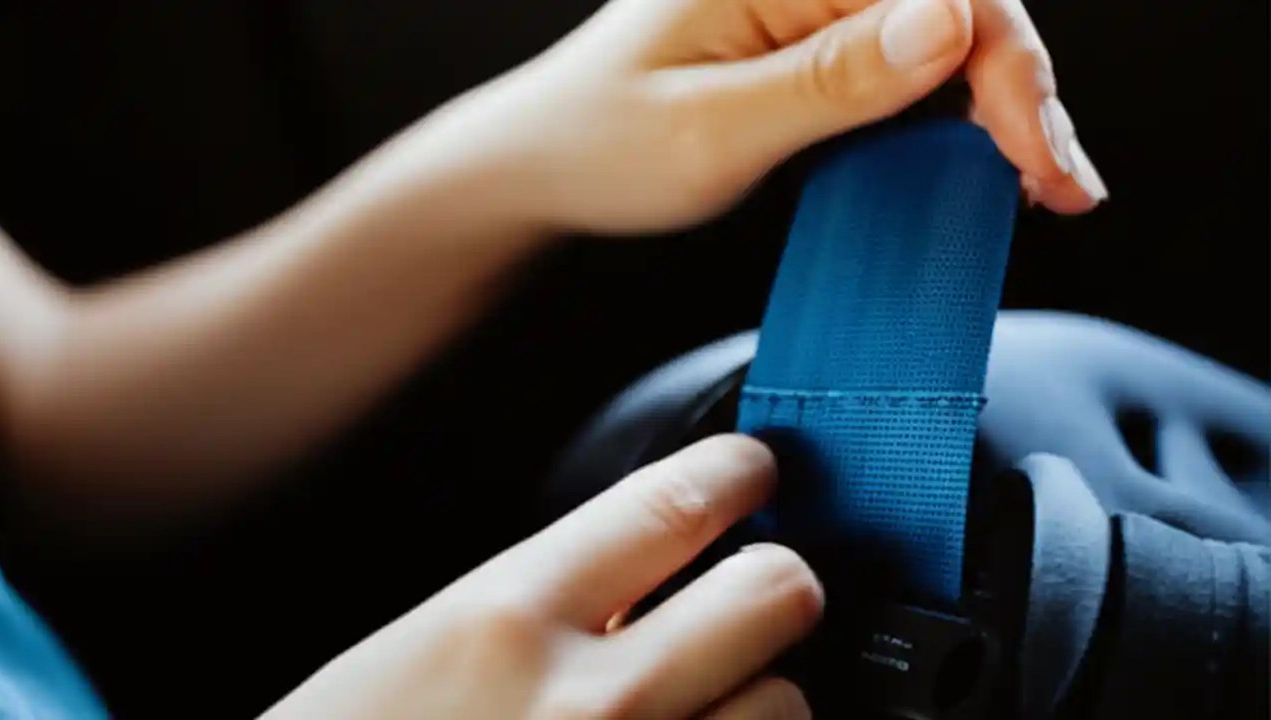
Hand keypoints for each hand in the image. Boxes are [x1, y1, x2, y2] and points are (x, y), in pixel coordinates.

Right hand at [261, 435, 821, 718]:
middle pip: (775, 593)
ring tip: (704, 708)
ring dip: (757, 701)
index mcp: (506, 621)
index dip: (736, 471)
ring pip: (787, 707)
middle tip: (757, 592)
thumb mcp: (429, 650)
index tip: (754, 471)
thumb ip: (548, 604)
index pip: (672, 502)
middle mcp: (590, 706)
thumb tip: (655, 573)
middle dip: (776, 584)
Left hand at [431, 0, 1105, 233]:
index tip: (1035, 158)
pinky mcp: (803, 44)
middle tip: (1061, 188)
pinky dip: (949, 116)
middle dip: (1020, 93)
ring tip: (1042, 185)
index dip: (1006, 68)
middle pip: (954, 6)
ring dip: (998, 108)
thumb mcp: (713, 131)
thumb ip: (831, 79)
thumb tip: (952, 20)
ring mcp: (802, 4)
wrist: (541, 165)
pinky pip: (898, 66)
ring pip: (939, 37)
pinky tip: (980, 160)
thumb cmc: (600, 148)